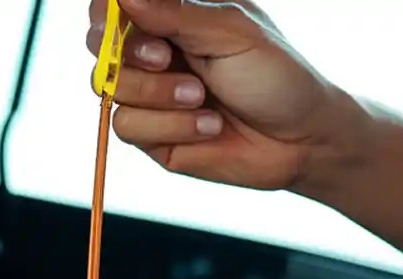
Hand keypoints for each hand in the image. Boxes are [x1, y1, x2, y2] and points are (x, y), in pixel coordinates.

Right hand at [86, 0, 363, 191]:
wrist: (302, 141)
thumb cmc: (277, 77)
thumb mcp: (230, 32)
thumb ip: (174, 12)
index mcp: (174, 16)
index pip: (114, 5)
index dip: (107, 12)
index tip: (118, 17)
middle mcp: (156, 52)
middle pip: (100, 44)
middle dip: (130, 52)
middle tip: (166, 57)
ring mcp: (151, 95)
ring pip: (111, 88)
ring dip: (159, 94)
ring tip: (203, 98)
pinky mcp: (153, 136)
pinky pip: (128, 126)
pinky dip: (170, 126)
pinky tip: (208, 126)